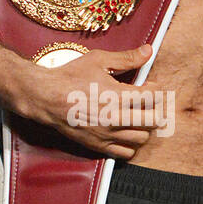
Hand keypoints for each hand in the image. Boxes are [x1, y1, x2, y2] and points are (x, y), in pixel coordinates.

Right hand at [12, 44, 167, 158]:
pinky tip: (124, 131)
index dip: (156, 89)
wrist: (46, 97)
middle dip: (155, 109)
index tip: (149, 85)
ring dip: (144, 127)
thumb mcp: (99, 60)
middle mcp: (116, 118)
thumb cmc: (71, 76)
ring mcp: (108, 134)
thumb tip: (148, 51)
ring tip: (136, 117)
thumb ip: (127, 58)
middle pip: (153, 121)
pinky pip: (126, 153)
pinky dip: (130, 144)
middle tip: (147, 103)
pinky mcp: (98, 145)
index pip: (153, 96)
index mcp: (118, 96)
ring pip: (142, 138)